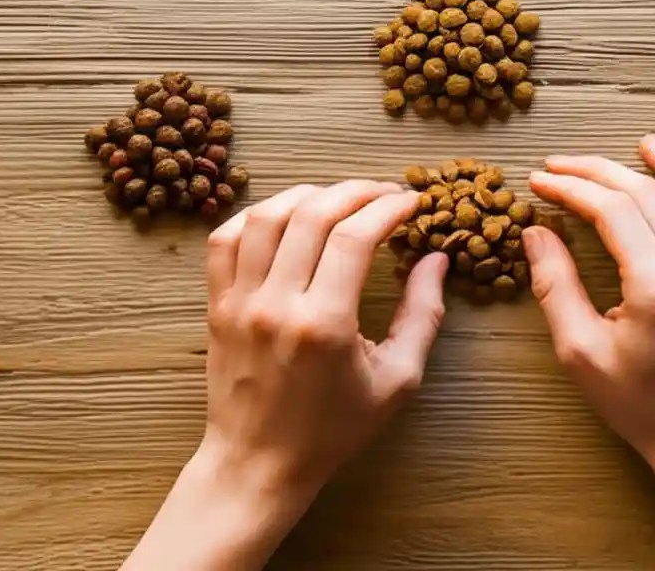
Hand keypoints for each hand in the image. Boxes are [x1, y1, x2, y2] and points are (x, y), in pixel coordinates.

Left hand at [123, 182, 447, 570]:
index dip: (388, 208)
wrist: (259, 463)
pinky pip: (226, 239)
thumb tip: (437, 258)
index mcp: (325, 324)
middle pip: (313, 215)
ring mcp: (240, 302)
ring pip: (267, 216)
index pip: (355, 237)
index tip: (412, 202)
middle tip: (384, 192)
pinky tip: (286, 215)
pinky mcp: (217, 305)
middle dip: (356, 191)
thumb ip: (422, 314)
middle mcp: (277, 305)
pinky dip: (256, 214)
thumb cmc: (333, 429)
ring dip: (308, 194)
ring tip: (338, 198)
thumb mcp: (397, 380)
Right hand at [525, 138, 654, 570]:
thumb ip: (556, 286)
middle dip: (592, 173)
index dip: (570, 189)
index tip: (537, 182)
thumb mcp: (582, 352)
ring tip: (604, 151)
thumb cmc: (641, 406)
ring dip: (636, 168)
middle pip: (640, 194)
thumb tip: (537, 233)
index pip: (610, 211)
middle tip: (552, 167)